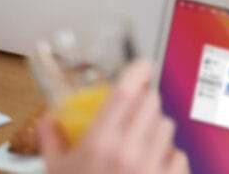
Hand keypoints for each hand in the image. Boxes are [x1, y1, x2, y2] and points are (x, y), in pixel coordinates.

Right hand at [38, 60, 188, 173]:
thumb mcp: (57, 171)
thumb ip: (52, 141)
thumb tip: (50, 117)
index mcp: (99, 145)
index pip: (126, 92)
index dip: (137, 71)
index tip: (142, 64)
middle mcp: (128, 153)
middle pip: (152, 103)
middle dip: (143, 104)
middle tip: (133, 115)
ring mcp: (152, 169)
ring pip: (167, 127)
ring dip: (155, 131)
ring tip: (139, 148)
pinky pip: (178, 154)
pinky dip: (168, 158)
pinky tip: (151, 169)